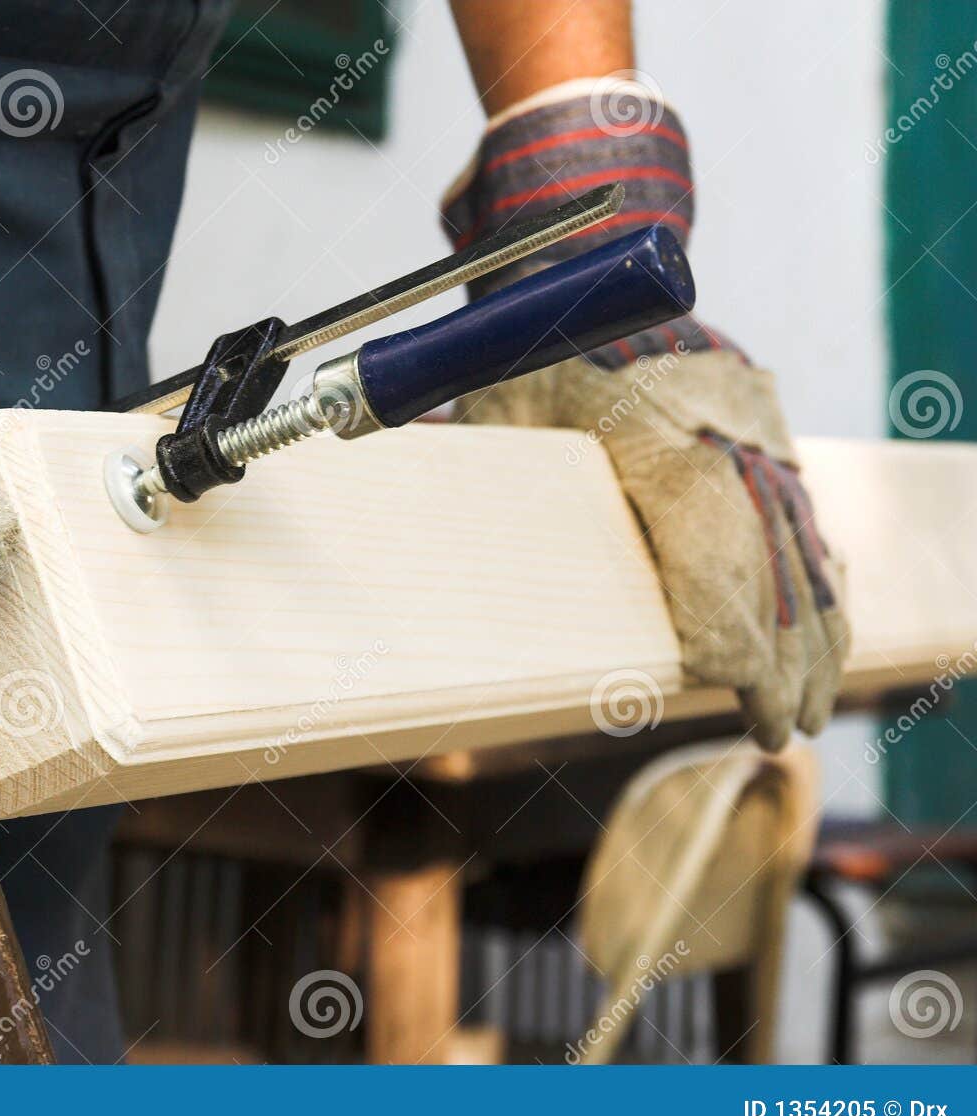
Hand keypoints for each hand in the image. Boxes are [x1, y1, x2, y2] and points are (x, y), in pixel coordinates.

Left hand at [445, 79, 848, 748]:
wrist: (581, 244)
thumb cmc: (518, 340)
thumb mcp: (490, 416)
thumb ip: (482, 500)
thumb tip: (433, 592)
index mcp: (655, 435)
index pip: (714, 564)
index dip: (732, 646)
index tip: (739, 705)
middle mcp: (721, 429)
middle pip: (770, 565)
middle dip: (783, 657)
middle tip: (781, 729)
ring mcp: (749, 416)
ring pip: (798, 538)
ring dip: (811, 623)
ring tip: (811, 697)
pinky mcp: (758, 412)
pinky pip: (797, 502)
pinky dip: (812, 565)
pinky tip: (825, 615)